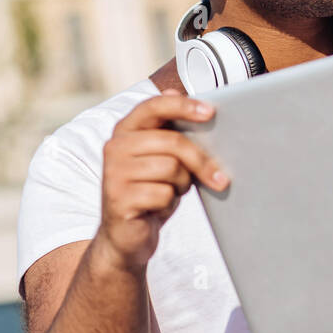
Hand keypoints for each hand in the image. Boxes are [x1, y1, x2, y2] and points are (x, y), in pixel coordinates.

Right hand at [99, 89, 227, 272]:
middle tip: (219, 178)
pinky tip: (158, 207)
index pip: (154, 106)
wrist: (127, 235)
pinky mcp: (118, 198)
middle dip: (200, 161)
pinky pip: (163, 194)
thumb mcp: (164, 158)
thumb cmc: (151, 190)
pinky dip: (169, 203)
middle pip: (173, 143)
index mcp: (125, 130)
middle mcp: (115, 147)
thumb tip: (188, 97)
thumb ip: (172, 131)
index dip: (182, 106)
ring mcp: (114, 173)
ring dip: (182, 184)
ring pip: (171, 168)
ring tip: (172, 191)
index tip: (210, 112)